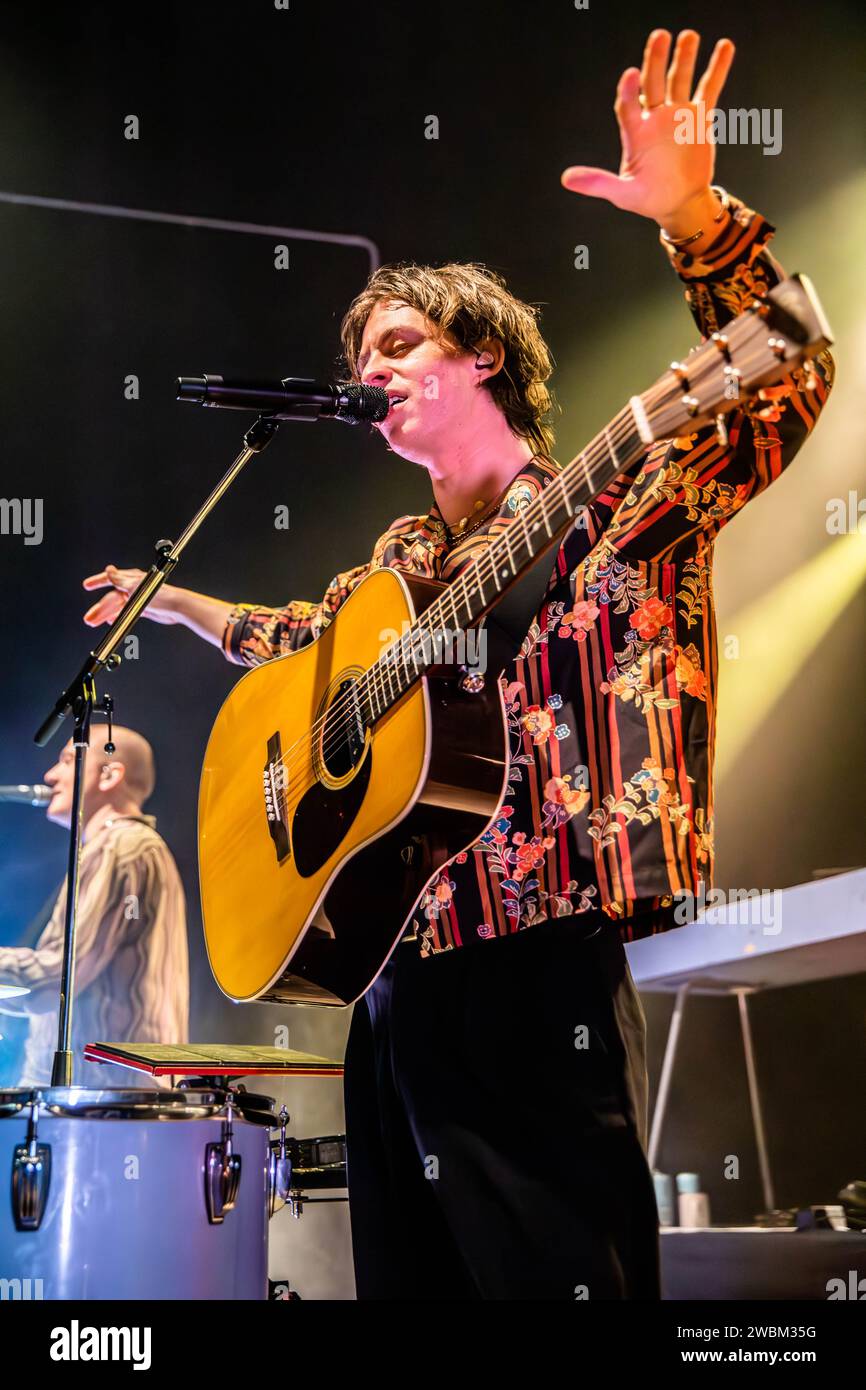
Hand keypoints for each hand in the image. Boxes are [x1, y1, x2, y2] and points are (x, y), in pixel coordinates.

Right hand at [82, 564, 179, 626]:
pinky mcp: (143, 608)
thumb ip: (120, 579)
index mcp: (130, 579)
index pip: (110, 579)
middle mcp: (133, 587)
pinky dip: (117, 616)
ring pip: (117, 607)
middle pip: (111, 598)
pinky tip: (110, 621)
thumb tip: (109, 570)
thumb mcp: (136, 585)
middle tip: (88, 618)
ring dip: (105, 615)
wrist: (176, 607)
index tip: (86, 585)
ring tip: (94, 622)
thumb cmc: (161, 594)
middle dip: (99, 608)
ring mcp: (137, 598)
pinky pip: (126, 613)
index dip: (97, 581)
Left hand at [561, 29, 734, 227]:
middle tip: (660, 36)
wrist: (679, 202)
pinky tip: (724, 47)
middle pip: (653, 83)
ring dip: (685, 58)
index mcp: (635, 132)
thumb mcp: (623, 193)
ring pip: (680, 80)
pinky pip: (709, 89)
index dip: (628, 90)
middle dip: (656, 60)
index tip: (631, 73)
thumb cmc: (648, 198)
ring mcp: (677, 114)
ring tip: (689, 36)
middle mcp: (654, 117)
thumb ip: (598, 183)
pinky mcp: (699, 118)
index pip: (628, 105)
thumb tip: (565, 179)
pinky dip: (717, 69)